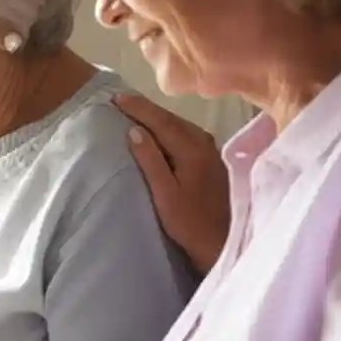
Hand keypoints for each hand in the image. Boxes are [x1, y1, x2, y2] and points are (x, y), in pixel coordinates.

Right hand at [115, 93, 230, 273]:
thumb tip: (134, 130)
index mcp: (192, 150)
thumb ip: (151, 160)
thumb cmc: (190, 223)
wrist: (223, 244)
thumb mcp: (165, 194)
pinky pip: (187, 134)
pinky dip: (170, 128)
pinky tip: (160, 131)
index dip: (138, 108)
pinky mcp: (212, 161)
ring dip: (158, 117)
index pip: (161, 120)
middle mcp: (205, 144)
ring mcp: (211, 151)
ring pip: (180, 125)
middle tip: (122, 100)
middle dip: (147, 108)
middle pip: (172, 119)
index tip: (116, 97)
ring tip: (137, 112)